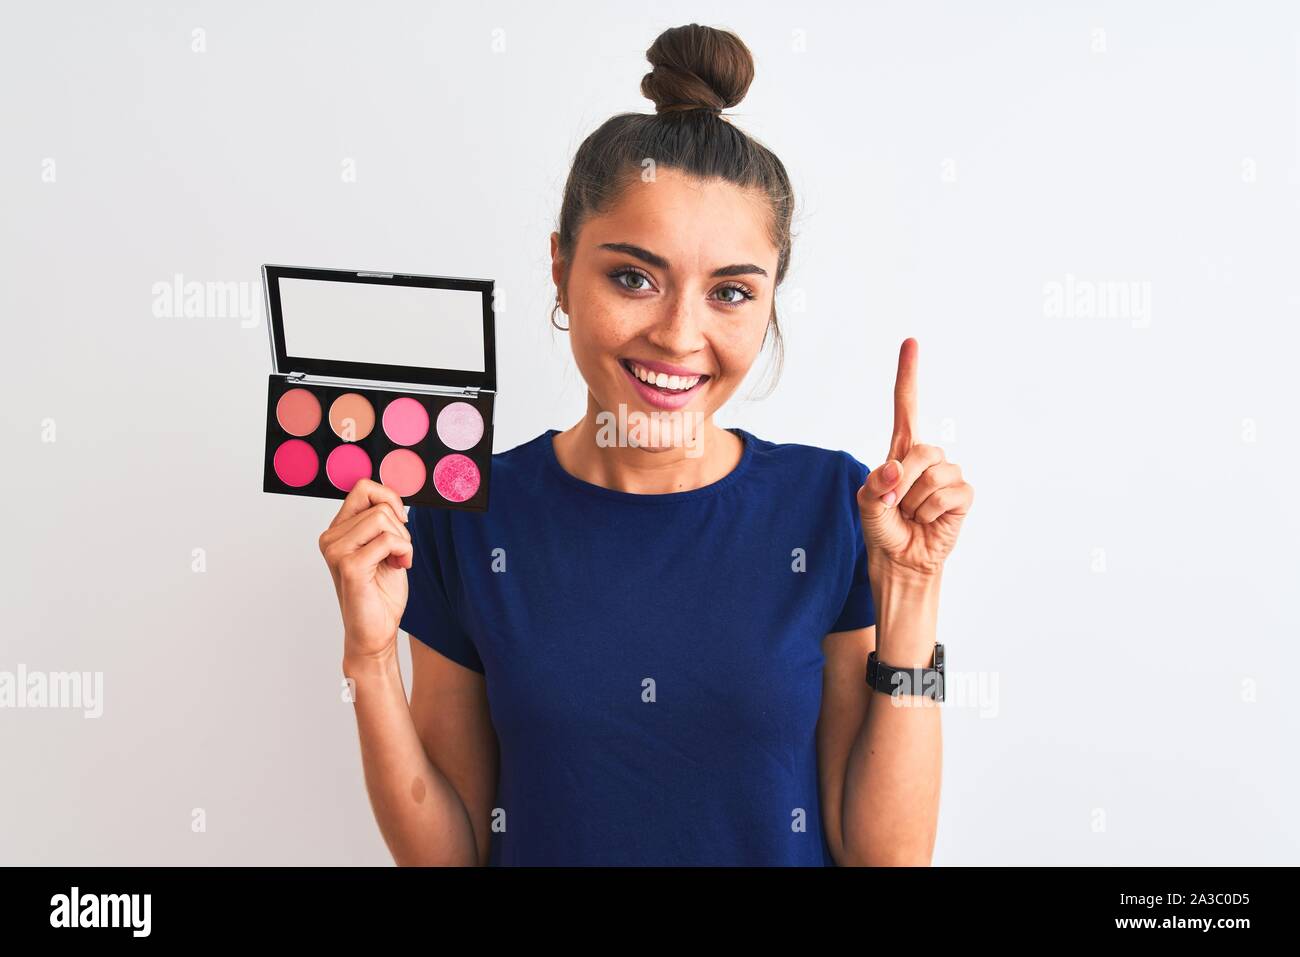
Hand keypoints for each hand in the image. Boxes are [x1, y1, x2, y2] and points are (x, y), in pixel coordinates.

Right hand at [318, 479, 412, 660]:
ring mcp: (337, 551)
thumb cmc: (380, 593)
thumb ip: (382, 521)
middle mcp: (331, 538)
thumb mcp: (385, 547)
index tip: (401, 521)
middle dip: (400, 525)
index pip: (363, 487)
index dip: (390, 497)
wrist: (376, 632)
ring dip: (403, 540)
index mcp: (338, 530)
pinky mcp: (349, 566)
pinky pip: (387, 540)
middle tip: (400, 551)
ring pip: (382, 518)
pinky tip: (400, 566)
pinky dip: (404, 551)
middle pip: (377, 503)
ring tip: (398, 561)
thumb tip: (394, 496)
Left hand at [856, 338, 973, 580]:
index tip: (911, 343)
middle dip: (900, 483)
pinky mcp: (964, 495)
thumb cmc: (884, 528)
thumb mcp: (866, 505)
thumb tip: (895, 469)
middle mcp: (928, 457)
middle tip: (894, 506)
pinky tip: (928, 521)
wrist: (901, 559)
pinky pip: (948, 495)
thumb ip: (873, 485)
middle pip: (921, 450)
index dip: (908, 374)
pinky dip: (931, 513)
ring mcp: (949, 474)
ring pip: (933, 476)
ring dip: (913, 503)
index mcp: (902, 450)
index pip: (906, 406)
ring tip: (911, 515)